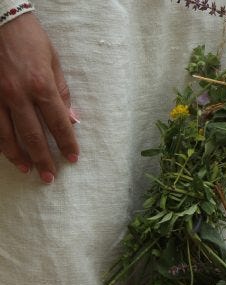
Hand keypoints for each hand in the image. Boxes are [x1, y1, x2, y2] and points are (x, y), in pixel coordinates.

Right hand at [0, 13, 77, 182]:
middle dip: (43, 159)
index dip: (66, 144)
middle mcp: (19, 95)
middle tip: (49, 177)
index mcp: (42, 86)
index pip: (58, 123)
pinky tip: (8, 152)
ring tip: (27, 170)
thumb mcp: (53, 63)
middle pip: (33, 135)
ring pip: (7, 134)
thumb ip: (62, 94)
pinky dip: (1, 141)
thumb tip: (72, 120)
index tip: (72, 159)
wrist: (0, 20)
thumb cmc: (31, 40)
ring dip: (18, 156)